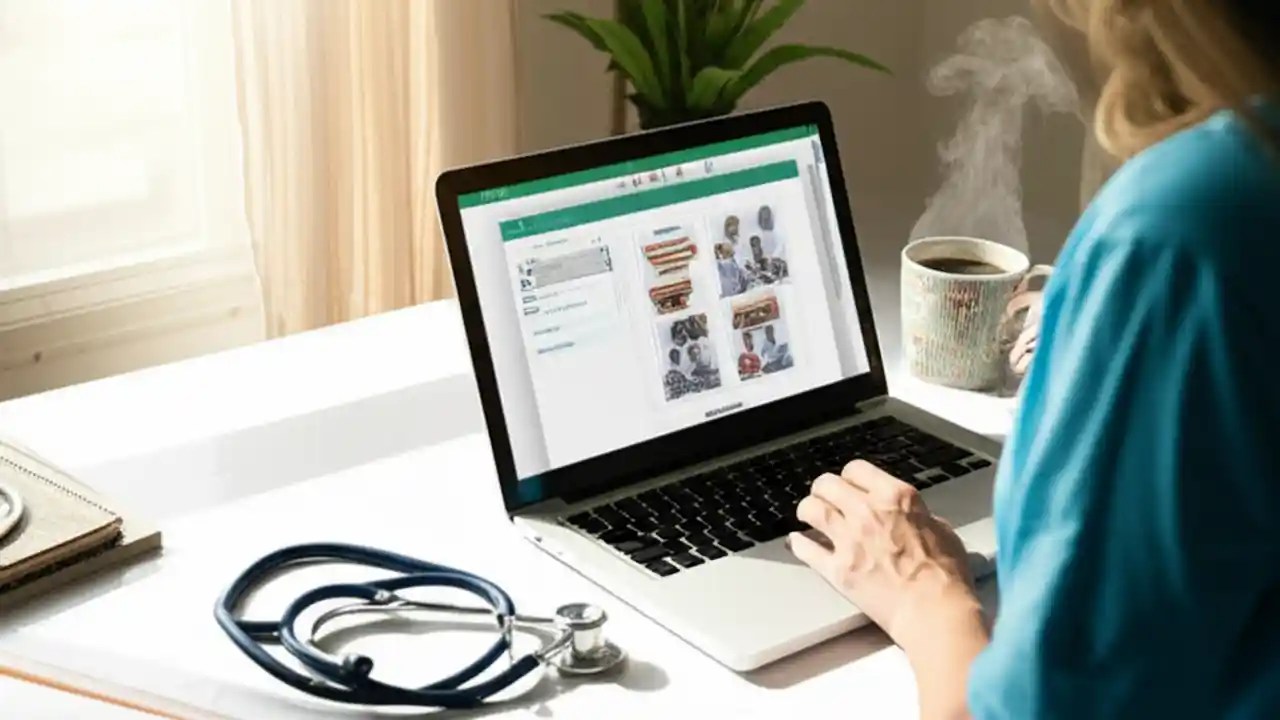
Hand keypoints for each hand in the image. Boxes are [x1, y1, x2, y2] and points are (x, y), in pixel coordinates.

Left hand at [790, 461, 981, 654]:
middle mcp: (868, 513)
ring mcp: (849, 540)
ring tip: (808, 514)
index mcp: (896, 498)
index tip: (848, 484)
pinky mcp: (837, 569)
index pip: (856, 469)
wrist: (935, 613)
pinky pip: (806, 549)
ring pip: (811, 509)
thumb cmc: (946, 577)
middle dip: (824, 489)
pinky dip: (798, 544)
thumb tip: (911, 518)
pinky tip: (796, 542)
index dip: (849, 477)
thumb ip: (918, 517)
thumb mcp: (943, 531)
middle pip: (827, 485)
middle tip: (824, 497)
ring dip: (807, 510)